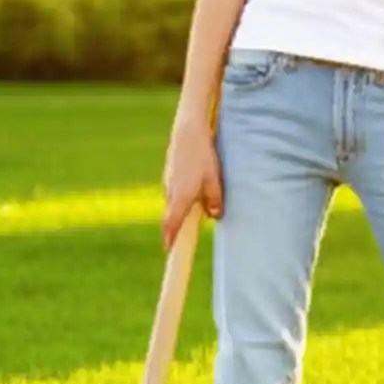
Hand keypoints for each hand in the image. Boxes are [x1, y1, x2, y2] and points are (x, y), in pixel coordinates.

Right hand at [161, 118, 223, 250]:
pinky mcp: (169, 172)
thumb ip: (215, 200)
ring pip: (173, 201)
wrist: (188, 132)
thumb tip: (214, 216)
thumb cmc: (203, 157)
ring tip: (192, 210)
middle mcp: (171, 192)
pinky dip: (180, 196)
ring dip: (179, 209)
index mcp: (180, 198)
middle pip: (170, 216)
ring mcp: (168, 181)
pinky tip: (193, 187)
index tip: (169, 251)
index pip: (171, 225)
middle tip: (179, 238)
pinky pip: (174, 190)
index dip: (169, 239)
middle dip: (175, 227)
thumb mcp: (214, 180)